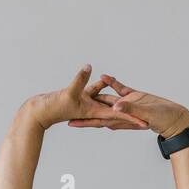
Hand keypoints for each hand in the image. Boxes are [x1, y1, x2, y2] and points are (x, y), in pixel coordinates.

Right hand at [27, 65, 148, 130]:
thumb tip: (89, 67)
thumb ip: (80, 79)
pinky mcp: (82, 96)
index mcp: (95, 111)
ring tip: (135, 99)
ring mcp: (89, 103)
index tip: (145, 122)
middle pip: (117, 112)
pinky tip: (107, 78)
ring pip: (109, 100)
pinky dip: (102, 85)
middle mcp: (95, 108)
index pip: (118, 115)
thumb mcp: (69, 92)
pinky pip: (96, 90)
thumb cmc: (52, 106)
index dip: (132, 117)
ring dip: (120, 101)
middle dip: (132, 114)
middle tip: (149, 117)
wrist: (40, 111)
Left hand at [70, 73, 188, 138]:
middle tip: (68, 105)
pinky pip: (120, 89)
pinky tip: (104, 76)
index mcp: (120, 119)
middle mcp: (120, 112)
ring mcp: (126, 104)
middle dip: (84, 109)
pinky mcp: (134, 95)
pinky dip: (112, 83)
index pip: (98, 120)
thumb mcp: (145, 114)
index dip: (84, 121)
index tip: (71, 121)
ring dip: (96, 93)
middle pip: (98, 110)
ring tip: (82, 90)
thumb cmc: (161, 120)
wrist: (173, 117)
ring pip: (107, 98)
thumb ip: (130, 108)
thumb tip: (114, 106)